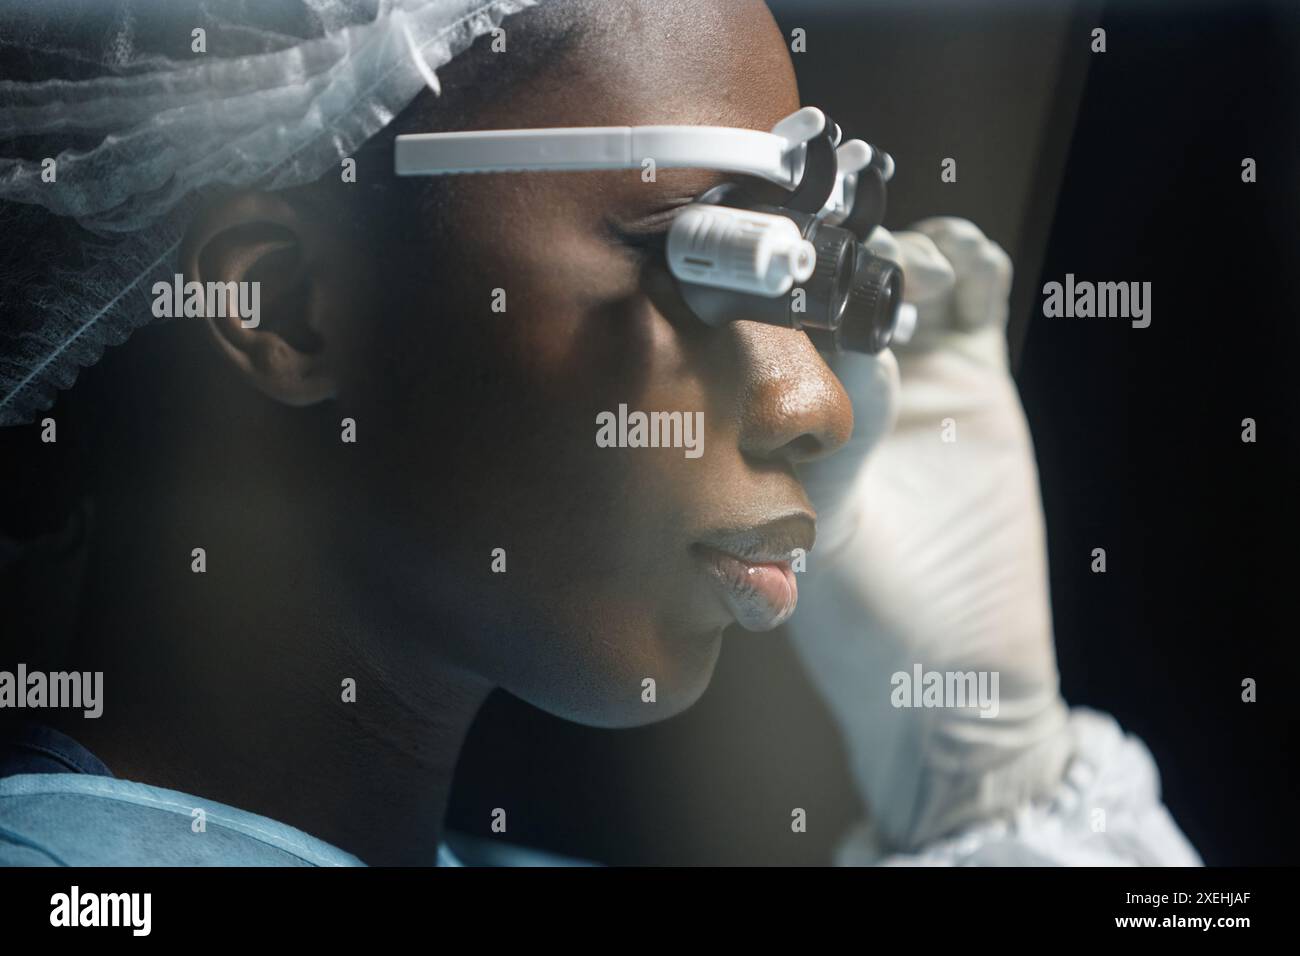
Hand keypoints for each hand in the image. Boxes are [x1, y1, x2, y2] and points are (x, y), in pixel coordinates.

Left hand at [790, 218, 1071, 853]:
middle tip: (823, 206)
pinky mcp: (976, 375)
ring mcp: (907, 371)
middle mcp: (835, 380)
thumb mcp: (814, 526)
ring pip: (897, 270)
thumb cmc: (857, 617)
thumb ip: (809, 446)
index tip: (750, 234)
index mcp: (775, 407)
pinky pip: (974, 295)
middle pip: (829, 276)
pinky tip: (948, 267)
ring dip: (893, 246)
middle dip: (828, 239)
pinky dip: (965, 261)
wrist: (953, 668)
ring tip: (889, 259)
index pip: (762, 316)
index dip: (759, 273)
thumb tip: (802, 357)